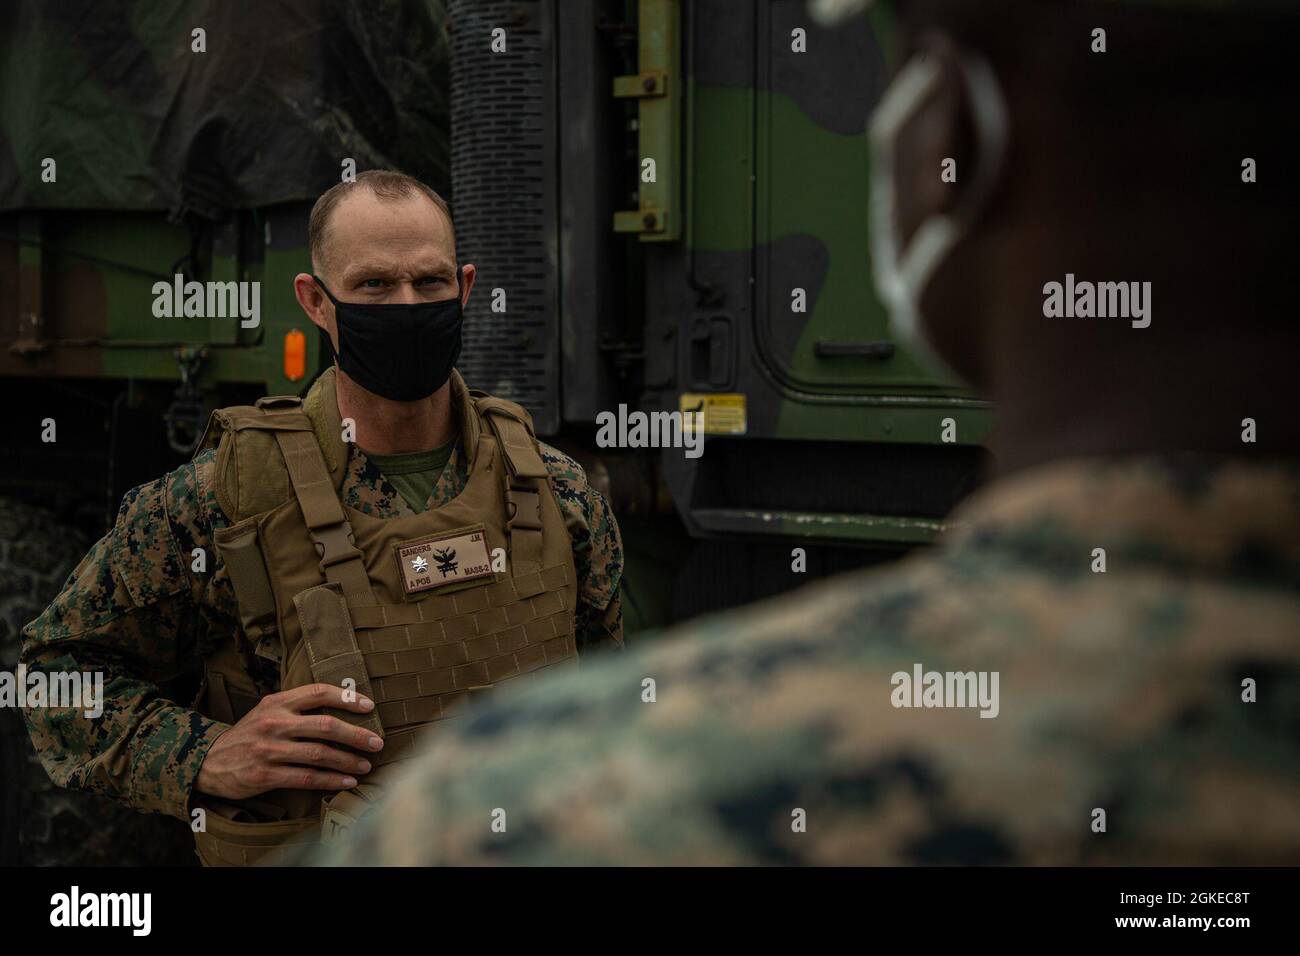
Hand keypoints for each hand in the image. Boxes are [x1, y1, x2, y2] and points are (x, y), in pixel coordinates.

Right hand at [195, 683, 383, 800]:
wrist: (210, 761)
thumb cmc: (250, 734)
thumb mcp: (268, 710)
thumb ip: (298, 706)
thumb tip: (344, 704)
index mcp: (277, 702)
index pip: (318, 692)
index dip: (347, 698)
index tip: (369, 706)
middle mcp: (274, 723)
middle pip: (325, 726)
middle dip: (356, 734)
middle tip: (377, 742)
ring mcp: (269, 750)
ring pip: (319, 754)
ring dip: (347, 761)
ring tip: (366, 765)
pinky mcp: (265, 775)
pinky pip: (306, 778)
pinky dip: (330, 780)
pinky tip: (346, 781)